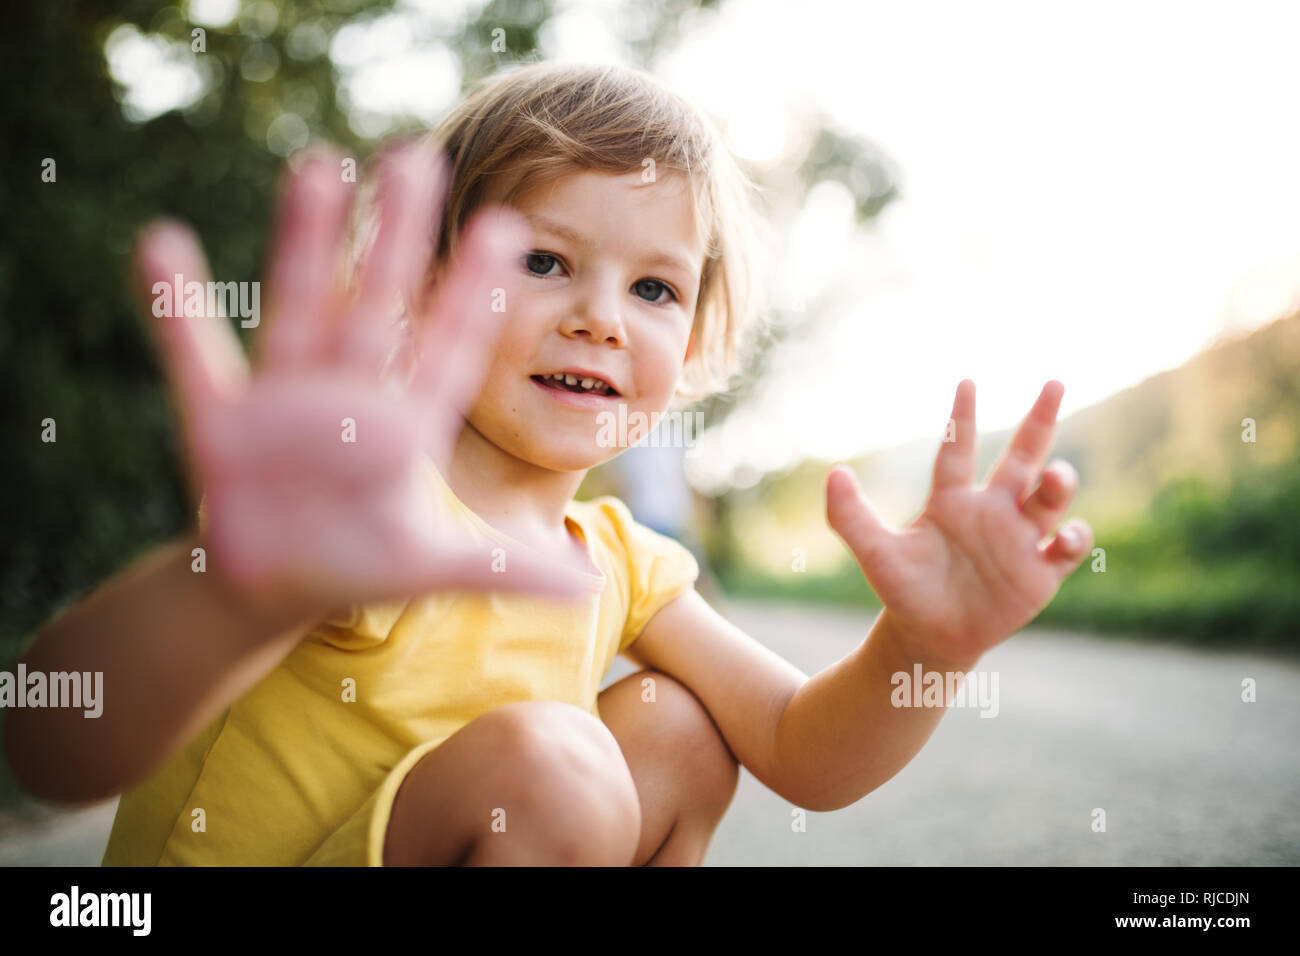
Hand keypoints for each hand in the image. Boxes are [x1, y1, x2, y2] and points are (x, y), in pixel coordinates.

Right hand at [132, 139, 589, 624]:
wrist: (272, 593)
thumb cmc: (360, 569)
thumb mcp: (436, 571)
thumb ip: (506, 571)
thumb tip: (587, 590)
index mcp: (406, 426)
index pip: (448, 348)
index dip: (475, 292)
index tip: (508, 228)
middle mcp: (350, 398)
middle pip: (377, 303)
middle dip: (398, 238)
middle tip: (419, 158)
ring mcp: (286, 404)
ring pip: (298, 307)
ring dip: (305, 242)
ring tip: (318, 167)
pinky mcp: (223, 425)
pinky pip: (195, 358)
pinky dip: (174, 307)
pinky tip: (162, 243)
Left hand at [826, 380, 1092, 666]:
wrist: (929, 638)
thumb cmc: (903, 590)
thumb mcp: (873, 552)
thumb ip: (849, 515)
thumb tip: (835, 472)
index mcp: (951, 500)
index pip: (958, 450)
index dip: (962, 418)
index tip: (966, 381)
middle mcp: (991, 511)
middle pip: (1021, 458)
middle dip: (1039, 421)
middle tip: (1055, 384)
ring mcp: (1019, 539)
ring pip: (1048, 498)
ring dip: (1057, 483)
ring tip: (1055, 475)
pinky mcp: (1040, 572)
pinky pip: (1065, 546)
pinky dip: (1072, 537)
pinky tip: (1063, 535)